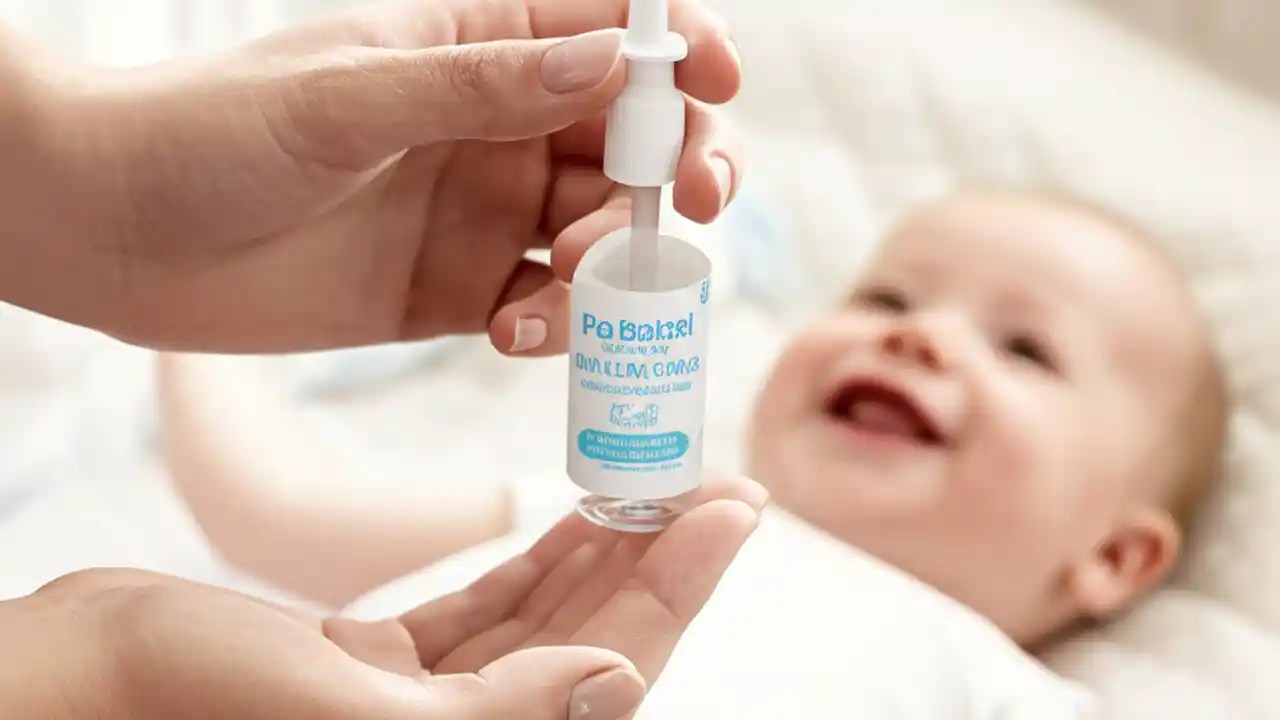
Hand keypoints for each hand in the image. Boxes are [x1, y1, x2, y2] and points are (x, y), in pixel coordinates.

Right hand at [0, 476, 765, 718]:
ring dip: (602, 550)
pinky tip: (569, 512)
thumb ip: (491, 714)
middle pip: (590, 642)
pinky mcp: (373, 664)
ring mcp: (415, 705)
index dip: (679, 587)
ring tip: (656, 484)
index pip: (608, 671)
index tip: (732, 507)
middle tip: (717, 483)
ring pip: (542, 620)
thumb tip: (616, 682)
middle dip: (660, 560)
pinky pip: (481, 609)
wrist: (73, 678)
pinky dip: (529, 559)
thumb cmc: (179, 702)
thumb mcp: (345, 710)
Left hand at [2, 0, 741, 352]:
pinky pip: (549, 307)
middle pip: (636, 138)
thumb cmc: (211, 133)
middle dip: (680, 167)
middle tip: (690, 202)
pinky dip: (559, 324)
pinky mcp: (464, 290)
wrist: (120, 235)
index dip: (683, 45)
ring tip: (574, 283)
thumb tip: (610, 62)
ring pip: (606, 231)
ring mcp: (487, 210)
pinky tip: (515, 332)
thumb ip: (478, 87)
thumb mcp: (344, 99)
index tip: (719, 79)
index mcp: (479, 43)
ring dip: (620, 260)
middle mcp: (499, 123)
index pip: (613, 26)